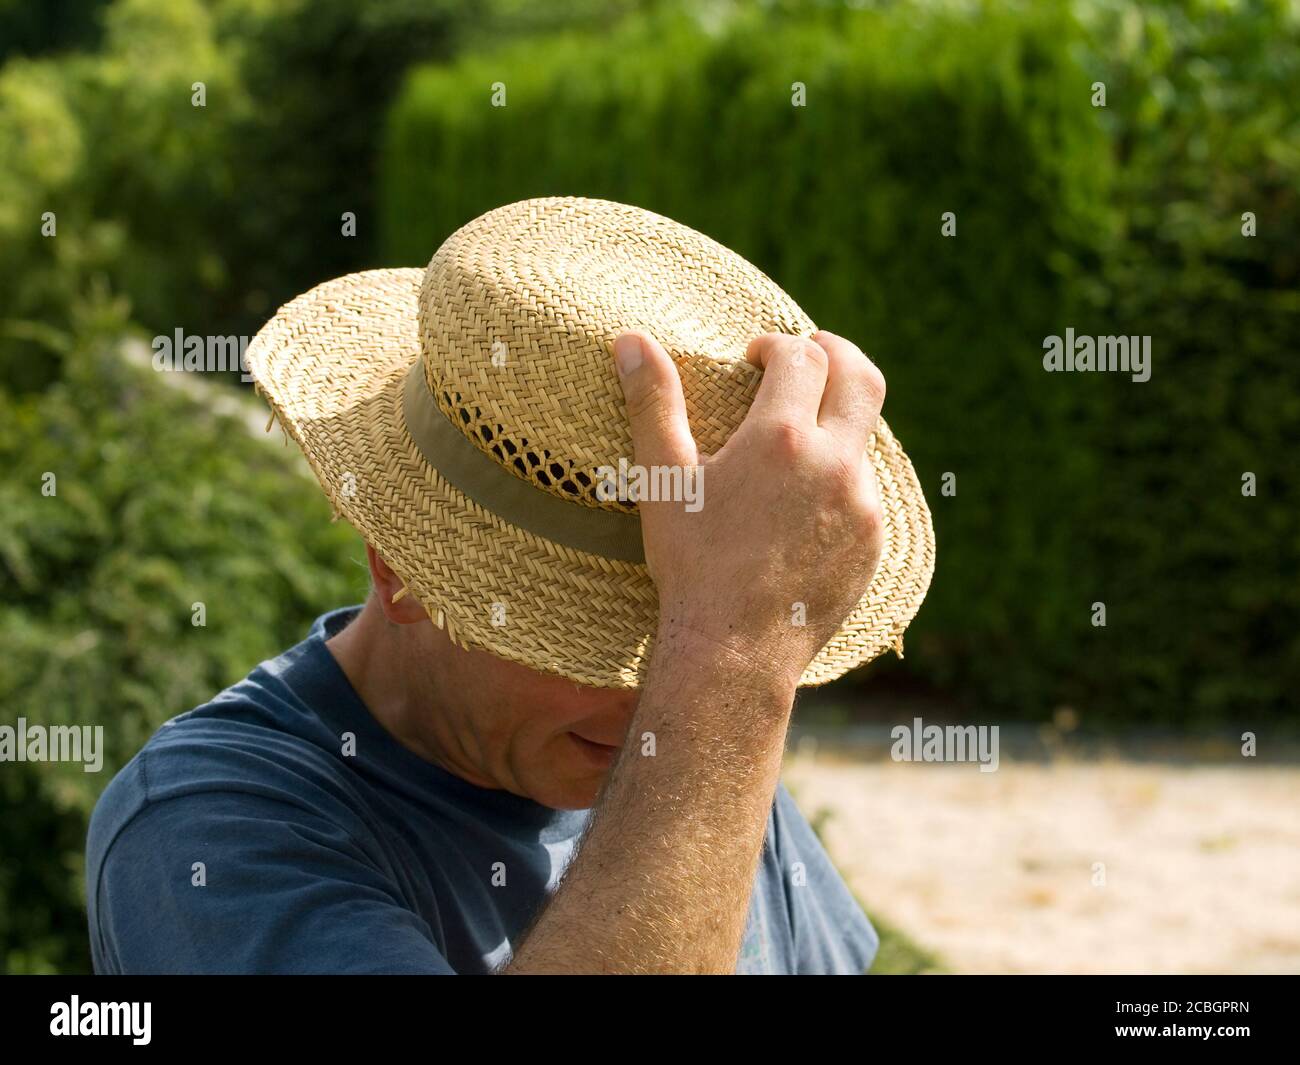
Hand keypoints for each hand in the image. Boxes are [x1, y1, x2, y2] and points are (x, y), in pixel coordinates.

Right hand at [612, 329, 885, 690]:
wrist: (734, 651)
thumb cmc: (691, 565)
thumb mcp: (663, 482)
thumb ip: (652, 403)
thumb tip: (630, 341)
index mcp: (781, 439)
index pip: (802, 356)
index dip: (777, 346)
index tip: (755, 358)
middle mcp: (835, 464)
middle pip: (862, 377)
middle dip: (836, 354)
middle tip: (808, 357)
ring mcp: (863, 505)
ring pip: (865, 438)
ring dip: (835, 423)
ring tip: (795, 439)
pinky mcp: (875, 542)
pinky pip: (867, 491)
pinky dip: (840, 477)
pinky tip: (803, 501)